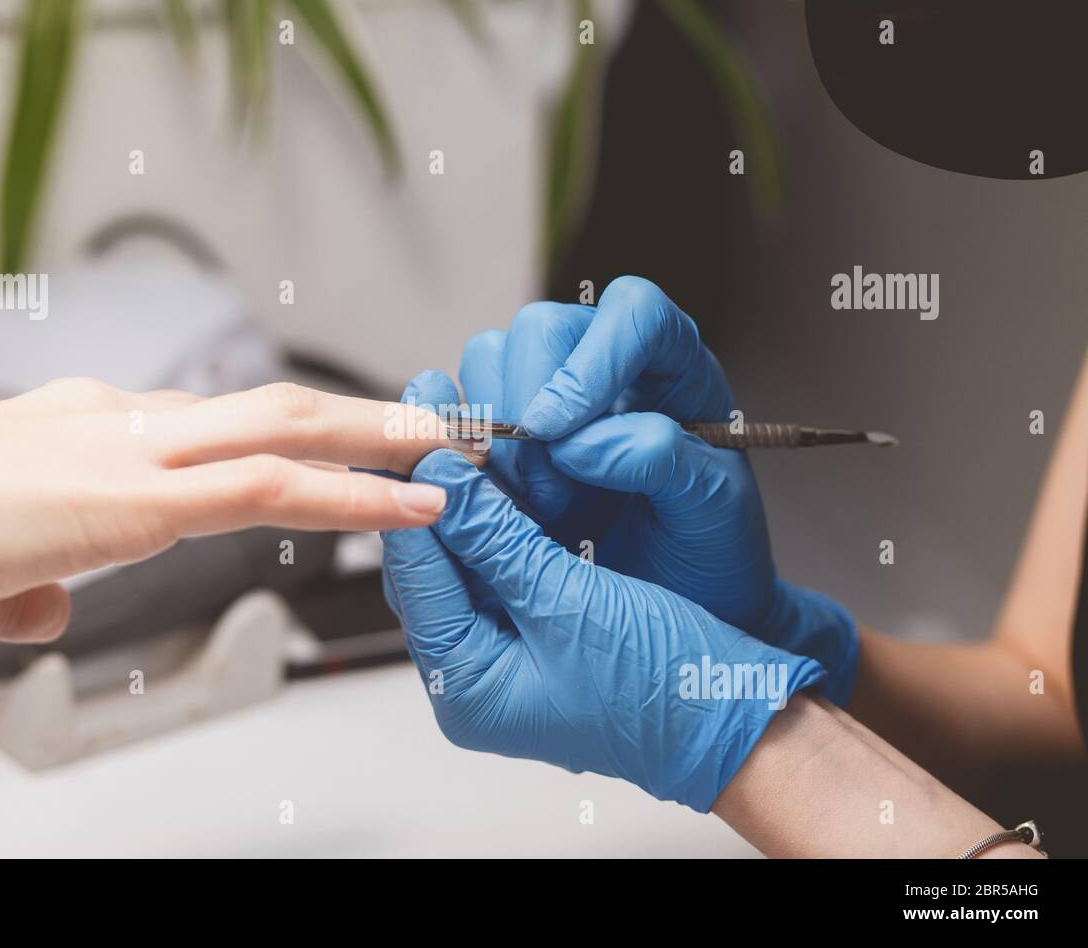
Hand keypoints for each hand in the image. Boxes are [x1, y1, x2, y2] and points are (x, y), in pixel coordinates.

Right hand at [0, 378, 459, 656]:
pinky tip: (413, 505)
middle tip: (418, 417)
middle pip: (266, 403)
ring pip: (291, 430)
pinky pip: (281, 489)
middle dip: (351, 413)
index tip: (317, 437)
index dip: (270, 429)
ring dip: (376, 439)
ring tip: (445, 448)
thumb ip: (32, 575)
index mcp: (79, 423)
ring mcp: (141, 450)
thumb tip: (53, 604)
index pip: (204, 419)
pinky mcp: (153, 498)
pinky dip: (359, 495)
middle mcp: (120, 418)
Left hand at [381, 373, 825, 810]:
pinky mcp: (536, 634)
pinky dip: (500, 521)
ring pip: (464, 562)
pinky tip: (501, 472)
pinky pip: (500, 567)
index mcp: (467, 689)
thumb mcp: (570, 600)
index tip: (413, 440)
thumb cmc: (666, 685)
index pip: (414, 578)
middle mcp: (474, 678)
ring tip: (460, 434)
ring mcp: (504, 657)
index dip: (411, 502)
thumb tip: (442, 483)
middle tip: (431, 428)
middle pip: (430, 570)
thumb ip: (497, 538)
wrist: (738, 720)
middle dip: (435, 497)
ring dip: (467, 502)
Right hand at [458, 277, 858, 704]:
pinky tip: (498, 509)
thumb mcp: (711, 509)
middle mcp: (604, 364)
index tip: (558, 432)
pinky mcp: (502, 430)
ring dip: (493, 438)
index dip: (590, 362)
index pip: (633, 313)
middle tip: (545, 490)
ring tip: (533, 509)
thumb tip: (579, 441)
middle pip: (540, 329)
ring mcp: (547, 393)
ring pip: (487, 360)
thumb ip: (661, 459)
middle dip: (527, 410)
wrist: (681, 607)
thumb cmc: (708, 552)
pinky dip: (461, 458)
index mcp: (673, 366)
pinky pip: (457, 411)